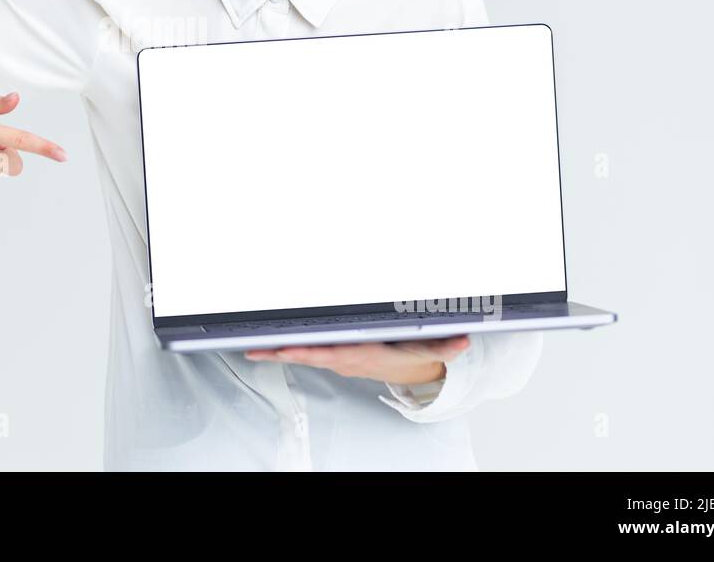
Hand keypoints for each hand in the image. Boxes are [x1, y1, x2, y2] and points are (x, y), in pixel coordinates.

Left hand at [244, 335, 470, 383]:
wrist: (413, 371)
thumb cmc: (414, 353)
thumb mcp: (430, 348)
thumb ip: (445, 346)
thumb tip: (462, 342)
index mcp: (360, 355)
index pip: (329, 353)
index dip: (307, 351)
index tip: (286, 347)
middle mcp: (344, 359)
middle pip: (307, 355)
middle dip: (281, 352)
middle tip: (254, 348)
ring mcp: (336, 360)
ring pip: (302, 355)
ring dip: (277, 353)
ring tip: (251, 348)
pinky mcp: (333, 357)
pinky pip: (306, 353)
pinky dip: (286, 350)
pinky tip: (268, 346)